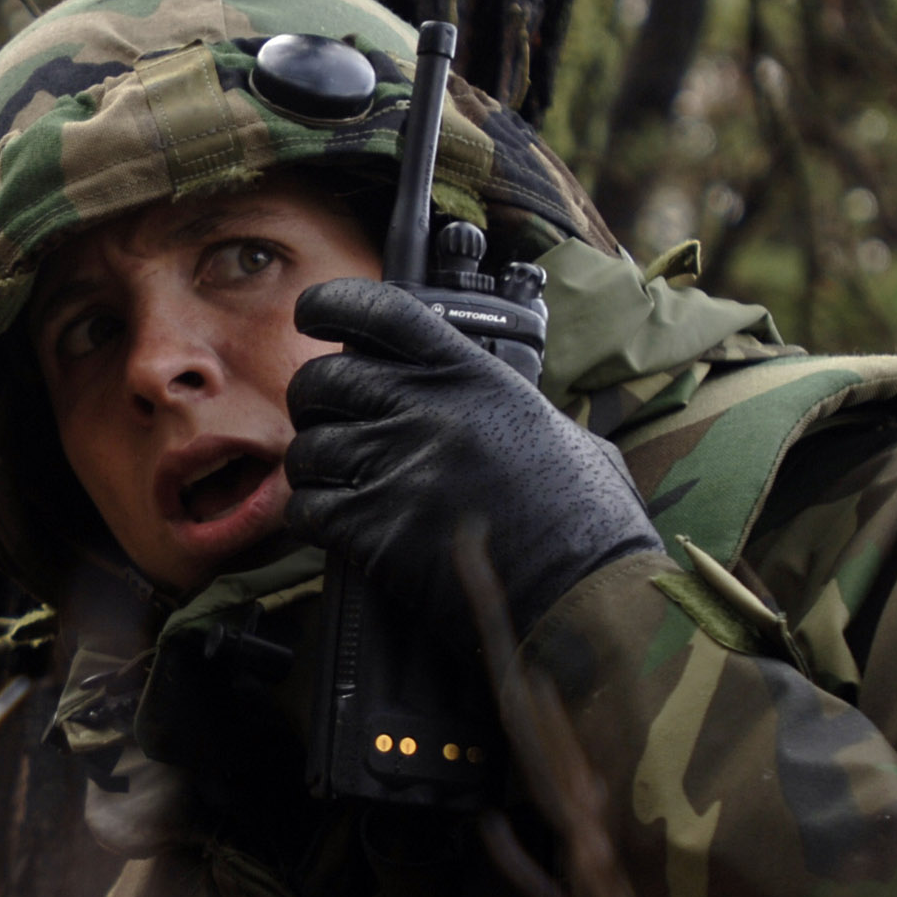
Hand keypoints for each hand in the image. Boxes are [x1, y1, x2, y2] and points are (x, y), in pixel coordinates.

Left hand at [284, 278, 660, 637]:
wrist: (584, 591)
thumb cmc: (588, 520)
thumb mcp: (561, 435)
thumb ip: (511, 408)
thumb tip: (494, 402)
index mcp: (475, 378)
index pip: (382, 313)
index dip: (333, 305)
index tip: (311, 314)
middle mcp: (429, 411)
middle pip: (324, 381)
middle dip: (312, 402)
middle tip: (326, 421)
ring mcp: (399, 468)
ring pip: (308, 449)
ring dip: (312, 467)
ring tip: (335, 482)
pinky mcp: (377, 529)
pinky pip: (308, 510)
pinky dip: (311, 518)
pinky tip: (333, 526)